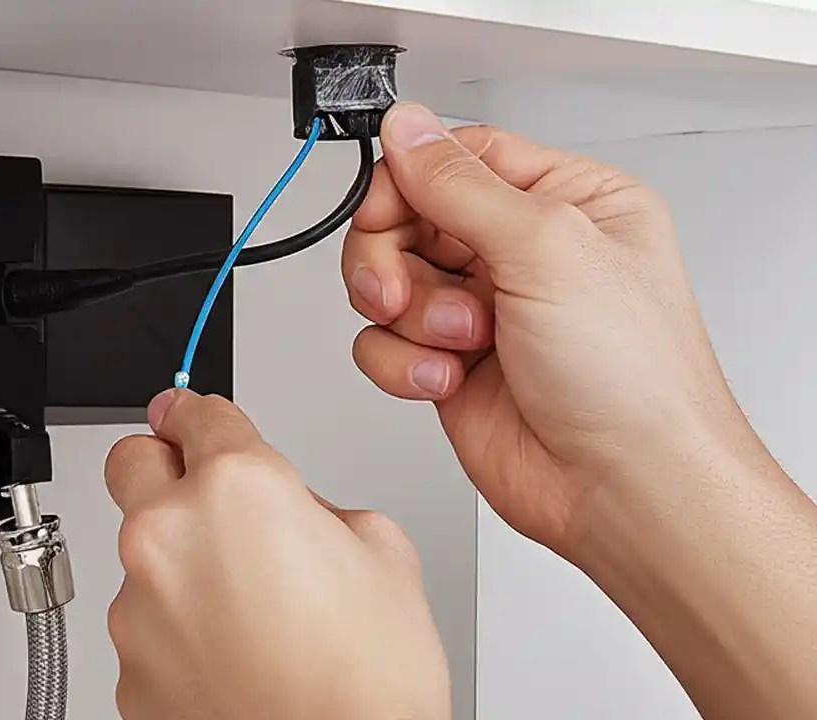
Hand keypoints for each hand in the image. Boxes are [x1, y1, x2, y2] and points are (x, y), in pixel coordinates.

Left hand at [104, 390, 449, 719]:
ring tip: (249, 609)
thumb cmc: (367, 682)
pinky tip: (231, 652)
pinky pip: (144, 622)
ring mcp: (137, 605)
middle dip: (162, 463)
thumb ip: (318, 505)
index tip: (195, 416)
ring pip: (141, 552)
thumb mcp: (382, 551)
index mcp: (236, 487)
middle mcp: (169, 536)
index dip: (202, 412)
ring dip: (180, 560)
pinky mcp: (126, 665)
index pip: (197, 413)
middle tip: (203, 491)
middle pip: (129, 460)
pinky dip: (176, 626)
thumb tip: (291, 508)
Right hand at [344, 103, 816, 719]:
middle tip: (400, 288)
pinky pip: (382, 343)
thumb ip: (460, 183)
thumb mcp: (546, 247)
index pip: (457, 158)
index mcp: (565, 202)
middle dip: (392, 256)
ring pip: (386, 282)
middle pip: (407, 218)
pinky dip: (400, 363)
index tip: (385, 206)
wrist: (624, 490)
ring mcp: (482, 311)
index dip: (408, 179)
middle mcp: (521, 253)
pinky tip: (445, 379)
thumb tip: (406, 129)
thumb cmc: (630, 379)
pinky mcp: (449, 366)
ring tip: (458, 341)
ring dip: (408, 316)